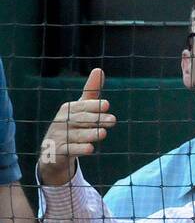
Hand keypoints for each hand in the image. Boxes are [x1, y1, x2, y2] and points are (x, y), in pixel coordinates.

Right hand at [38, 69, 114, 186]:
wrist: (53, 152)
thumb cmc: (71, 127)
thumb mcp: (80, 110)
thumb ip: (90, 93)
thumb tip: (99, 70)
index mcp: (68, 110)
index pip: (81, 106)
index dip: (92, 106)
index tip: (106, 105)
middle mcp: (62, 121)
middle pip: (79, 120)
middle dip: (95, 119)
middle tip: (113, 120)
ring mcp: (59, 136)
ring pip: (76, 135)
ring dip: (89, 134)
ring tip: (103, 134)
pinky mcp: (59, 152)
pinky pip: (69, 150)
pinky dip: (79, 149)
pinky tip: (90, 149)